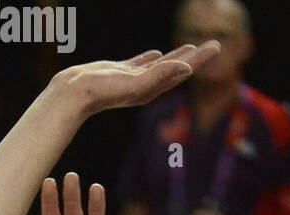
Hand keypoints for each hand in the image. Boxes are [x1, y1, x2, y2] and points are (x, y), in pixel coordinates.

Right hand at [57, 43, 221, 115]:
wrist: (73, 95)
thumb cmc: (101, 92)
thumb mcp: (134, 84)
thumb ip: (161, 75)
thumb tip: (187, 67)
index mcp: (151, 88)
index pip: (182, 69)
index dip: (200, 58)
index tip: (216, 46)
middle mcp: (144, 85)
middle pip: (176, 67)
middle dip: (195, 56)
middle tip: (214, 45)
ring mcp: (132, 78)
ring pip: (161, 64)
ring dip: (176, 55)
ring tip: (191, 47)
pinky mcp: (118, 72)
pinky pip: (140, 63)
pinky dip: (151, 58)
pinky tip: (156, 53)